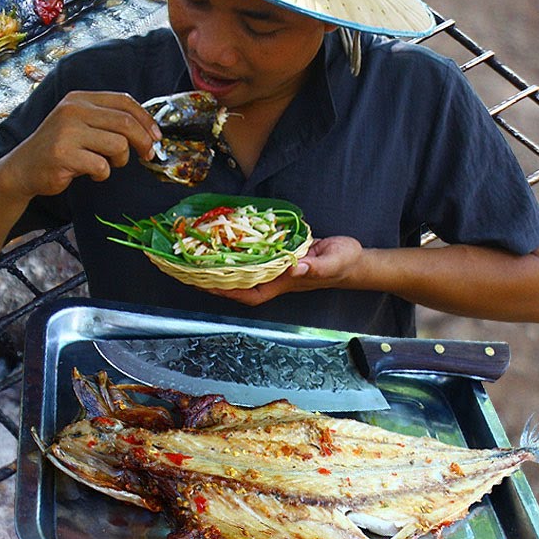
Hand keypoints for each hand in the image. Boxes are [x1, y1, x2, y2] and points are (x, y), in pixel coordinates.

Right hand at [0, 90, 161, 197]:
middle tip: (148, 155)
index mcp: (79, 99)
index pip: (124, 101)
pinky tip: (90, 174)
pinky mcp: (64, 155)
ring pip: (118, 145)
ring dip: (119, 160)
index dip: (146, 119)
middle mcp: (73, 110)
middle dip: (143, 141)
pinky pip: (102, 166)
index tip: (155, 136)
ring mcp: (67, 132)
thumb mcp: (79, 124)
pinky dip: (102, 174)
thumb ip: (106, 120)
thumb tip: (147, 129)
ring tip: (105, 165)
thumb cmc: (59, 148)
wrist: (22, 168)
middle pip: (125, 122)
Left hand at [205, 236, 363, 305]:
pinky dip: (234, 253)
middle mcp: (273, 279)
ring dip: (218, 267)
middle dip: (212, 281)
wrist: (351, 258)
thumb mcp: (334, 261)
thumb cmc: (344, 262)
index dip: (227, 291)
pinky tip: (220, 244)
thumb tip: (295, 267)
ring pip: (240, 272)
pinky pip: (249, 257)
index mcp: (283, 284)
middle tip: (187, 271)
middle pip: (237, 286)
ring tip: (194, 259)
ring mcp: (273, 268)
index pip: (249, 294)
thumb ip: (316, 266)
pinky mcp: (275, 255)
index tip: (205, 285)